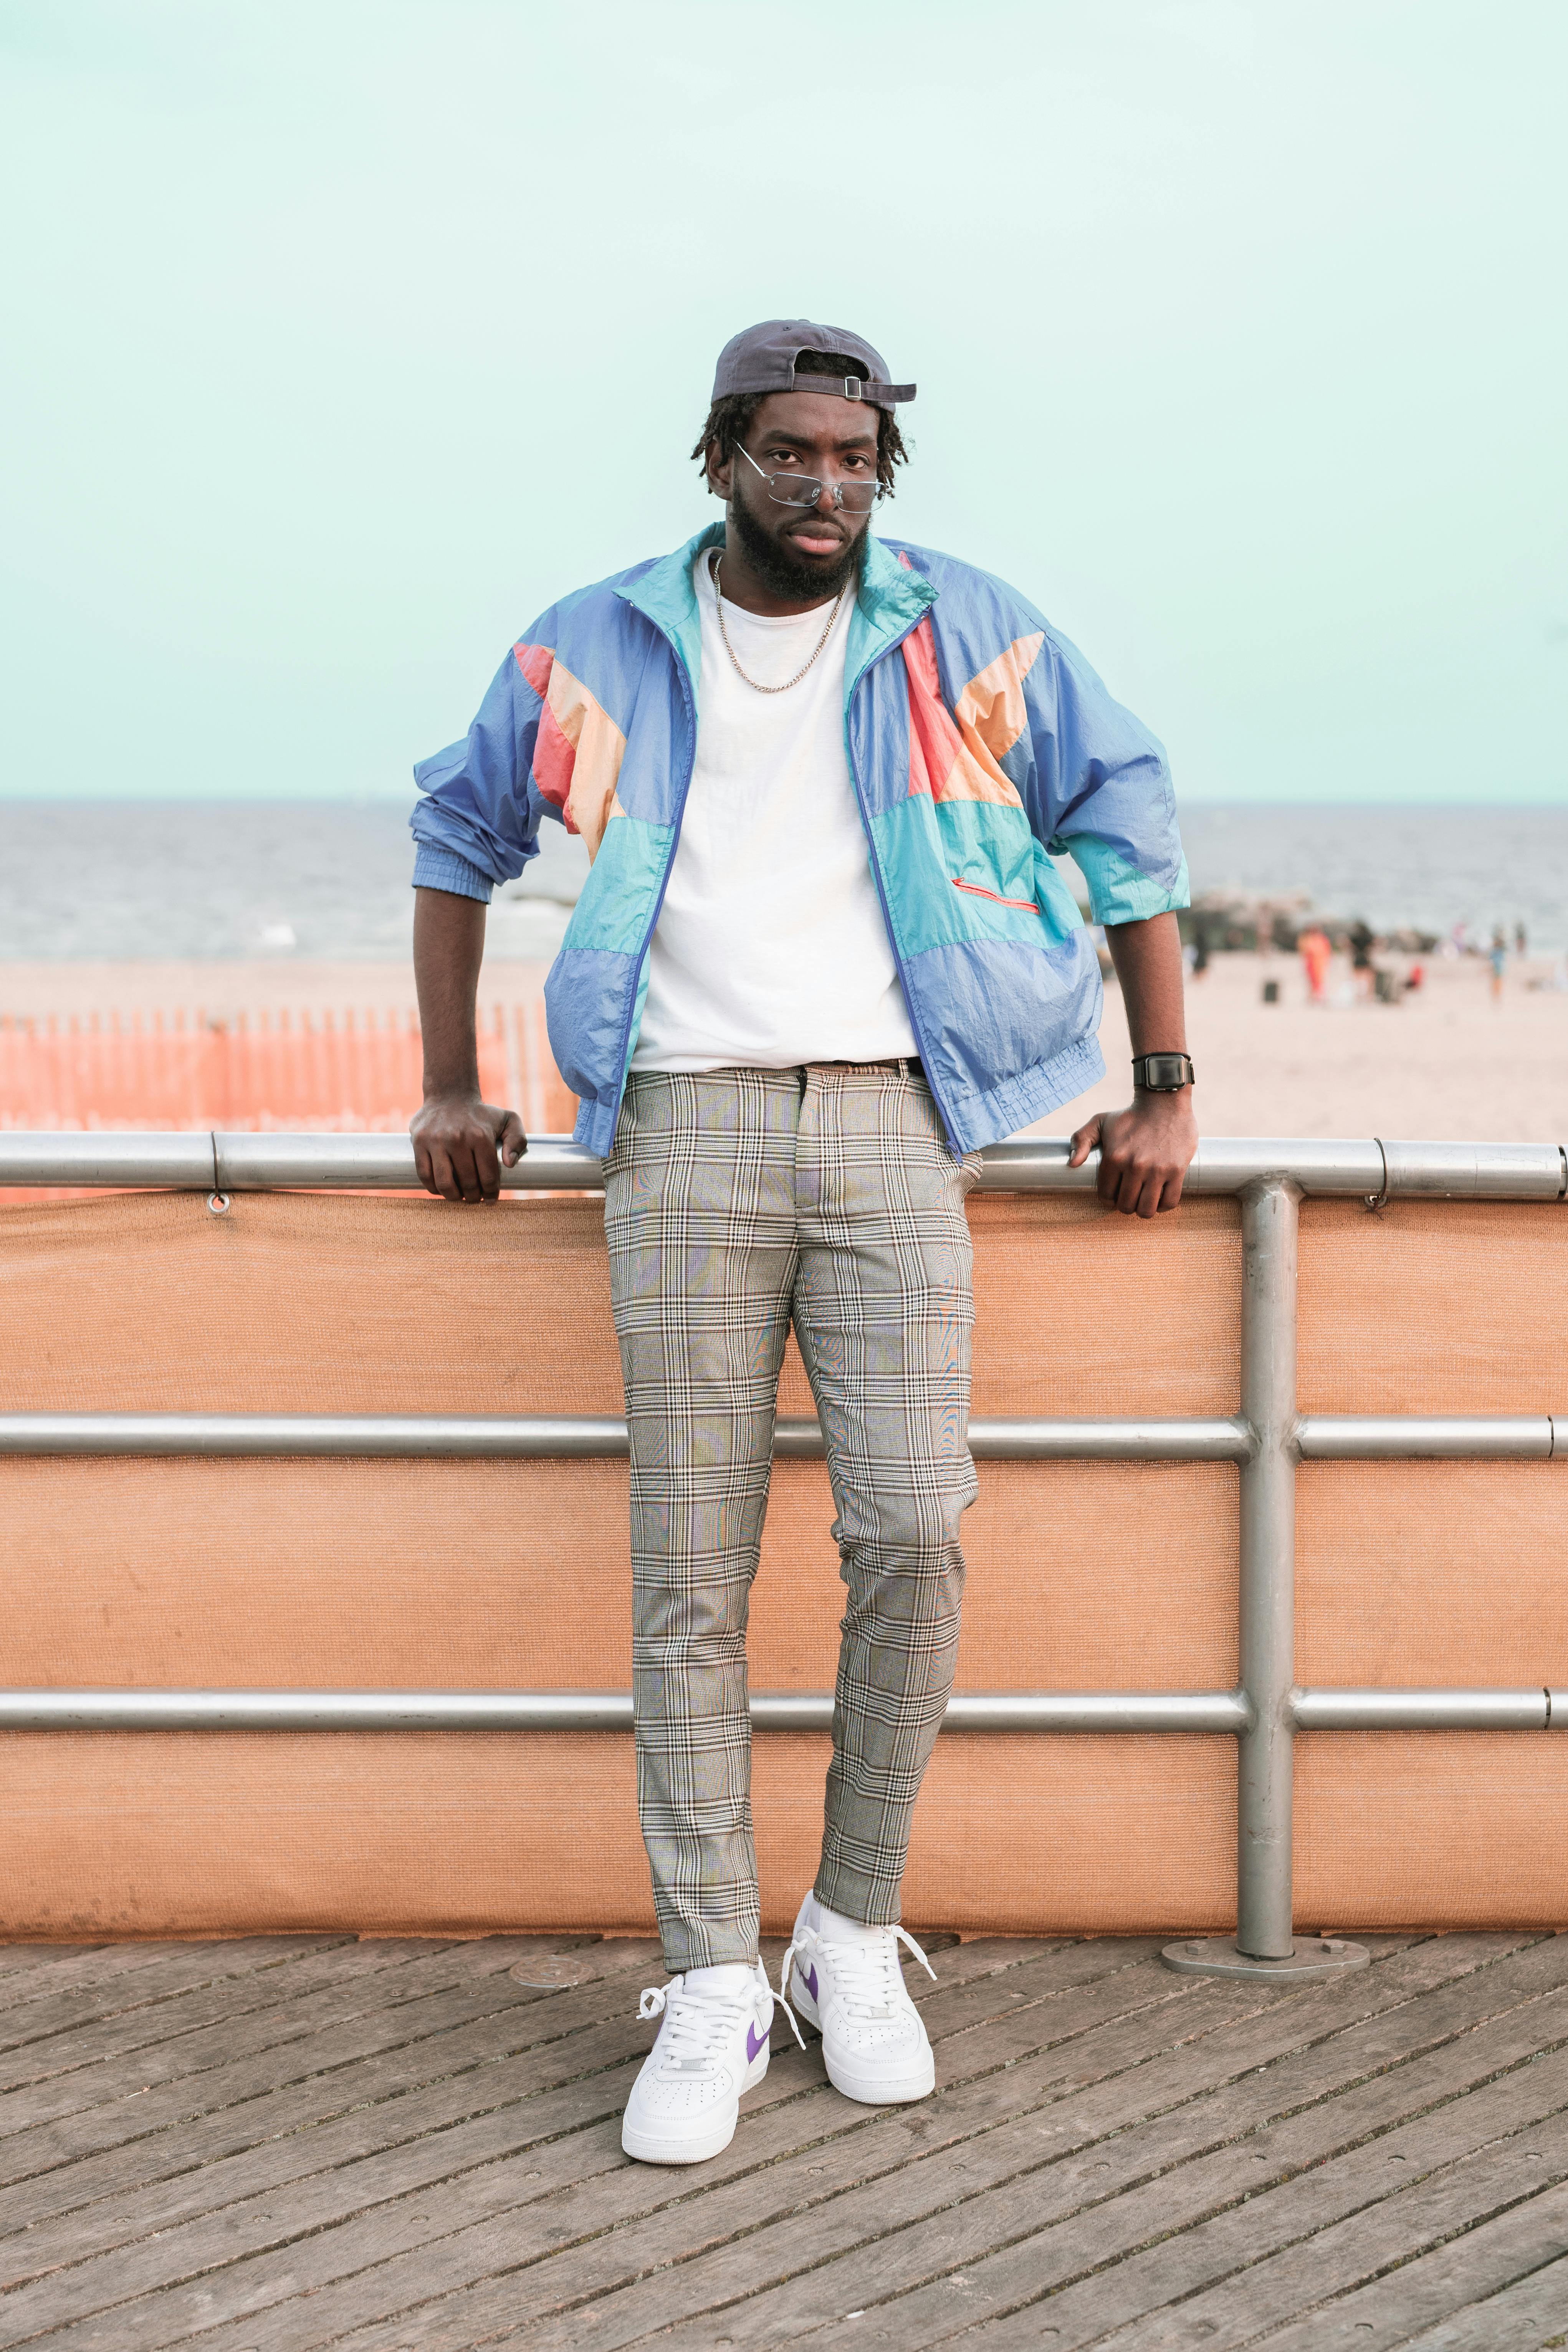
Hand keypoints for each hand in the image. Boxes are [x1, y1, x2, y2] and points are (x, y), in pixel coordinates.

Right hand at [410, 1093, 525, 1202]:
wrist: (450, 1094)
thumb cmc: (481, 1113)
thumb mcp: (508, 1119)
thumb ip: (517, 1139)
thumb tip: (510, 1164)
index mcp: (480, 1136)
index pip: (488, 1175)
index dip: (491, 1192)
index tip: (491, 1198)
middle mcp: (457, 1138)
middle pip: (466, 1182)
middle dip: (473, 1197)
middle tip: (474, 1199)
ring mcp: (436, 1141)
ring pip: (443, 1182)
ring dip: (453, 1197)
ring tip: (458, 1196)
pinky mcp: (418, 1142)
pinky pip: (424, 1174)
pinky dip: (432, 1187)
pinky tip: (441, 1189)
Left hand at [1068, 1092, 1196, 1217]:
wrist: (1164, 1102)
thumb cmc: (1131, 1115)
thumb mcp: (1100, 1121)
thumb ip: (1081, 1140)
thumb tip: (1072, 1164)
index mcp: (1114, 1157)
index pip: (1106, 1195)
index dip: (1109, 1199)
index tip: (1114, 1196)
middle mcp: (1135, 1166)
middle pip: (1127, 1205)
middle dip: (1126, 1206)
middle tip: (1129, 1198)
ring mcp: (1157, 1169)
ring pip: (1147, 1209)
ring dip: (1144, 1210)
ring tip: (1144, 1202)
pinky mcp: (1177, 1170)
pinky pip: (1170, 1201)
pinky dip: (1163, 1206)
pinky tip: (1160, 1200)